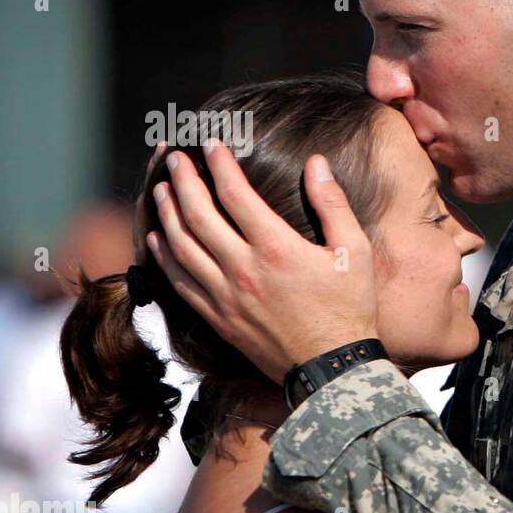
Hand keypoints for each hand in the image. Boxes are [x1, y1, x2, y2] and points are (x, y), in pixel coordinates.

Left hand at [146, 139, 378, 382]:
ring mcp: (226, 296)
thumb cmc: (350, 308)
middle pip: (197, 214)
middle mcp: (243, 269)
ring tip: (161, 189)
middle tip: (173, 158)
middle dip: (182, 180)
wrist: (333, 369)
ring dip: (166, 213)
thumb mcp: (354, 251)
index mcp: (276, 248)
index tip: (210, 142)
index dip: (219, 163)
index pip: (234, 193)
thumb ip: (333, 204)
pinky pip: (180, 282)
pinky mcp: (219, 318)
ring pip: (181, 246)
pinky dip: (164, 256)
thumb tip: (316, 163)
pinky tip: (158, 239)